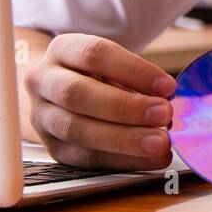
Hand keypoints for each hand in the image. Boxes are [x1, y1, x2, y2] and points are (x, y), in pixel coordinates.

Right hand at [24, 33, 176, 170]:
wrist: (52, 95)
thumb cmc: (91, 76)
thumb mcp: (109, 65)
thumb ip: (135, 79)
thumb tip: (169, 98)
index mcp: (62, 50)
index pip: (94, 54)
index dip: (132, 70)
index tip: (167, 86)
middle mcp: (44, 82)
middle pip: (78, 93)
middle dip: (125, 107)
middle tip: (163, 114)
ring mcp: (42, 117)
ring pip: (77, 129)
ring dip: (124, 139)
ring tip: (159, 143)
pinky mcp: (53, 148)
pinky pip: (85, 158)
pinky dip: (123, 160)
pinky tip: (150, 159)